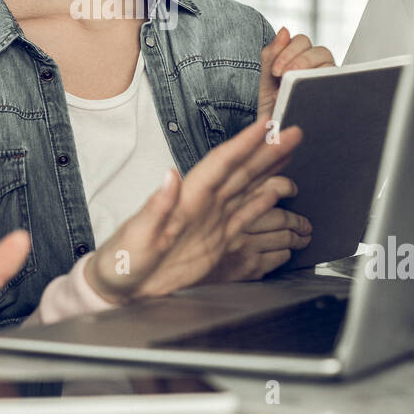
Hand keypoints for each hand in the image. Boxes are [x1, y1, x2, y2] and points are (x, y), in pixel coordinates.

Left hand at [83, 117, 303, 304]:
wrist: (121, 287)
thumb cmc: (122, 260)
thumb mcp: (136, 235)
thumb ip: (156, 206)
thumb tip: (170, 176)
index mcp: (184, 198)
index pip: (219, 164)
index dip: (243, 144)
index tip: (266, 127)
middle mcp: (201, 204)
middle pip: (239, 170)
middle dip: (266, 150)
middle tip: (291, 131)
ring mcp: (210, 221)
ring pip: (246, 188)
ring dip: (268, 169)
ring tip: (288, 150)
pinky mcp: (216, 240)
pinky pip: (244, 215)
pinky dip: (263, 201)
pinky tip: (276, 191)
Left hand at [257, 26, 335, 122]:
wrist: (277, 135)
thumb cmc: (273, 107)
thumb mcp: (267, 81)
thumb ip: (271, 55)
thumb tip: (284, 30)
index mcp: (301, 58)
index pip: (302, 41)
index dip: (288, 51)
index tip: (275, 71)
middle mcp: (319, 67)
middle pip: (319, 50)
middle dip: (300, 60)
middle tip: (283, 76)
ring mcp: (330, 81)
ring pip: (331, 65)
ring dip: (311, 72)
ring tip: (292, 87)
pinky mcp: (338, 96)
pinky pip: (338, 85)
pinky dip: (323, 87)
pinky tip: (306, 96)